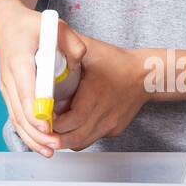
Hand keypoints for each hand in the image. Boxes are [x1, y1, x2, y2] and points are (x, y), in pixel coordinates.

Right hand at [0, 0, 86, 156]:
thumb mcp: (52, 24)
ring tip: (50, 152)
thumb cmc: (30, 25)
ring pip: (16, 118)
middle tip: (56, 147)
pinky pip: (16, 115)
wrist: (6, 22)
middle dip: (37, 134)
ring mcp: (6, 87)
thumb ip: (70, 40)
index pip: (26, 92)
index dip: (36, 112)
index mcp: (19, 62)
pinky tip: (40, 144)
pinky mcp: (8, 92)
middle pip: (20, 112)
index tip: (48, 127)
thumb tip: (81, 57)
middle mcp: (9, 78)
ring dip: (31, 138)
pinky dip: (27, 132)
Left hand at [50, 35, 147, 150]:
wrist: (145, 75)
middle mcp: (104, 114)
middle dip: (54, 137)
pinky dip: (76, 136)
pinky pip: (91, 139)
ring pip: (81, 143)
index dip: (53, 122)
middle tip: (39, 129)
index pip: (71, 119)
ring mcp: (110, 125)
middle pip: (74, 138)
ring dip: (64, 140)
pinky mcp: (114, 130)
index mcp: (96, 94)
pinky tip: (68, 127)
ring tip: (50, 131)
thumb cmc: (116, 61)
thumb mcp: (90, 48)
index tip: (41, 116)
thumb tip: (45, 42)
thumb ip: (67, 45)